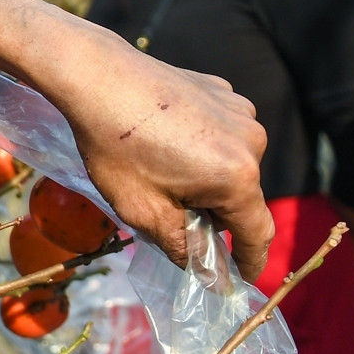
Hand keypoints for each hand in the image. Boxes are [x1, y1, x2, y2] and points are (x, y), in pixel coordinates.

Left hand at [31, 24, 272, 279]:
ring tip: (160, 170)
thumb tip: (210, 274)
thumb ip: (184, 247)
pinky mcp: (223, 91)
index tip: (239, 279)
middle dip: (213, 214)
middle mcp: (252, 141)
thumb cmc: (115, 146)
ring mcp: (240, 111)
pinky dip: (202, 146)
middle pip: (242, 197)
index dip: (249, 262)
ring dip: (207, 178)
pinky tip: (164, 139)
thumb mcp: (143, 211)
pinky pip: (221, 132)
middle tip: (170, 214)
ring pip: (231, 163)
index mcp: (238, 176)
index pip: (257, 234)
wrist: (95, 74)